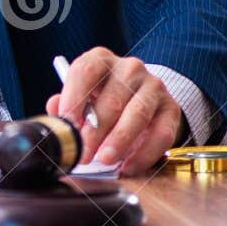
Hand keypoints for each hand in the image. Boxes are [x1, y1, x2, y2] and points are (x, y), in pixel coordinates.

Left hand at [45, 47, 181, 174]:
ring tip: (105, 159)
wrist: (140, 99)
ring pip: (138, 114)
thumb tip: (55, 109)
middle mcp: (129, 68)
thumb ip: (66, 103)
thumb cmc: (102, 98)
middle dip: (95, 131)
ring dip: (120, 140)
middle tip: (84, 153)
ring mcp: (153, 86)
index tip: (68, 124)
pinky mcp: (171, 108)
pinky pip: (161, 133)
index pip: (85, 71)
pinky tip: (129, 166)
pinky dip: (144, 153)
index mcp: (100, 60)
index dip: (74, 98)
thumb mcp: (82, 96)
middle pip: (111, 99)